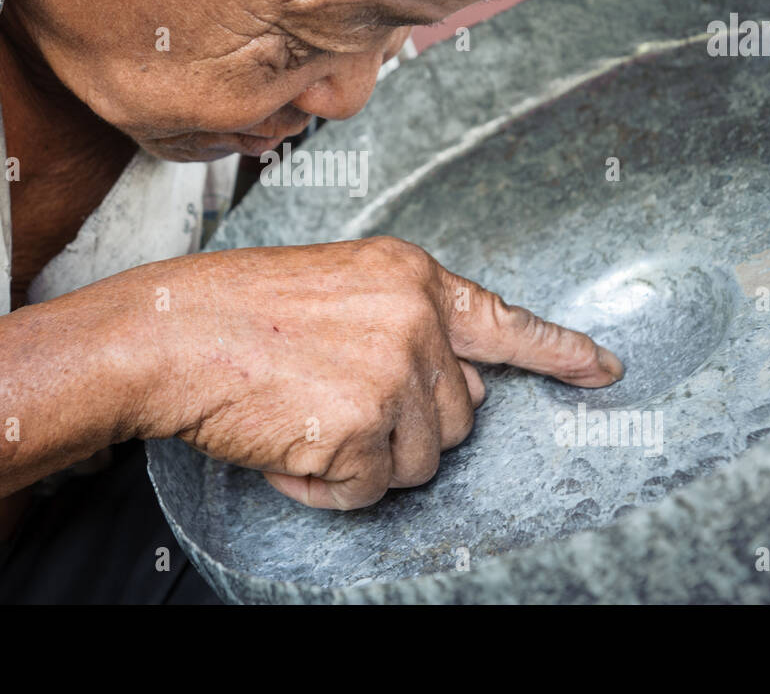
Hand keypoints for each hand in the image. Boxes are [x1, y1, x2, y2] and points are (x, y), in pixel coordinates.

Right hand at [124, 236, 622, 509]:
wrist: (166, 333)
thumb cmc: (236, 312)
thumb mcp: (337, 288)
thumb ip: (405, 325)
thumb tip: (463, 388)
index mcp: (412, 277)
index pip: (505, 322)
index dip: (559, 351)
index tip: (603, 369)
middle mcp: (416, 319)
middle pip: (458, 419)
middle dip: (404, 430)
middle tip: (333, 403)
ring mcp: (394, 372)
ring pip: (420, 462)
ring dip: (364, 460)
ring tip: (303, 418)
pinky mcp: (364, 426)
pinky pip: (369, 492)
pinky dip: (327, 486)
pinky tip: (288, 445)